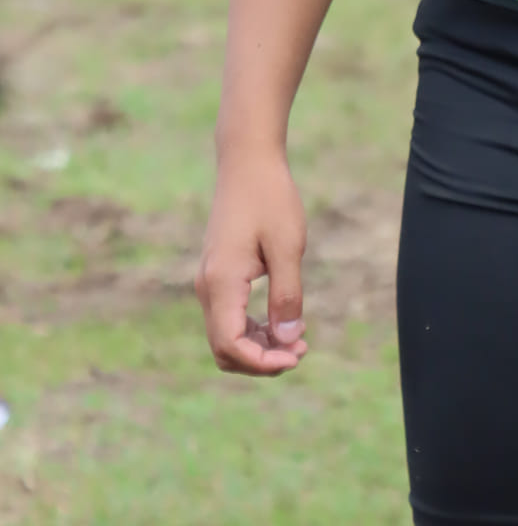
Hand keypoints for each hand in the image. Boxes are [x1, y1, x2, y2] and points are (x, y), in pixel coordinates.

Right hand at [196, 150, 309, 375]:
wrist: (247, 162)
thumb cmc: (271, 198)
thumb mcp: (288, 246)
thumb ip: (286, 295)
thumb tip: (287, 340)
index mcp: (222, 282)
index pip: (231, 346)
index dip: (263, 362)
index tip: (297, 355)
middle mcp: (208, 288)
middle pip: (224, 349)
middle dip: (261, 360)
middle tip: (301, 350)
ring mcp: (209, 282)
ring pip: (224, 337)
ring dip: (258, 347)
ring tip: (297, 339)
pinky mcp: (217, 275)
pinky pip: (228, 318)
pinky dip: (251, 330)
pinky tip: (282, 321)